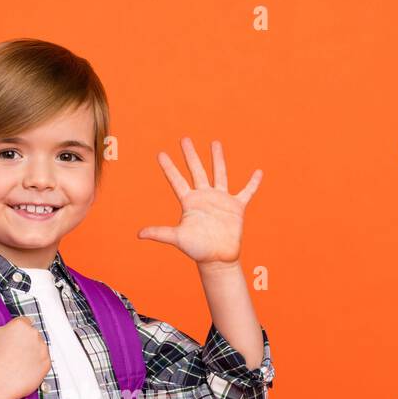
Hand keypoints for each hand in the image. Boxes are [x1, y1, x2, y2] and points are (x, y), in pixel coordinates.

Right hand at [0, 316, 50, 398]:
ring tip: (19, 363)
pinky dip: (37, 364)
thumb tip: (3, 332)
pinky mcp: (47, 363)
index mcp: (19, 325)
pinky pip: (44, 361)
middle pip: (32, 334)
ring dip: (32, 352)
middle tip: (15, 353)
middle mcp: (33, 334)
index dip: (19, 330)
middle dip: (26, 341)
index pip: (24, 321)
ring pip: (39, 347)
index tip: (17, 336)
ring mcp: (42, 349)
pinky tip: (25, 370)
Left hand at [137, 137, 261, 267]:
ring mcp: (221, 200)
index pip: (177, 180)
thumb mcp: (178, 238)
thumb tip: (139, 234)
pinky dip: (253, 183)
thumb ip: (160, 233)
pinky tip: (258, 172)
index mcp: (190, 202)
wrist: (218, 259)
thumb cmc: (197, 250)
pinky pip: (246, 192)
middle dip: (190, 155)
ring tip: (215, 143)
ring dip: (217, 159)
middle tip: (184, 139)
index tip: (160, 154)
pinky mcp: (236, 207)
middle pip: (196, 170)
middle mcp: (204, 197)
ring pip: (219, 173)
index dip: (169, 167)